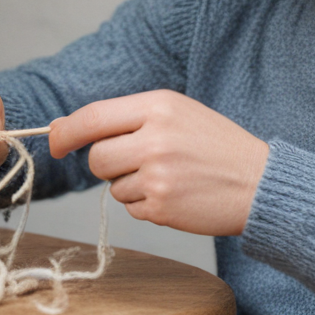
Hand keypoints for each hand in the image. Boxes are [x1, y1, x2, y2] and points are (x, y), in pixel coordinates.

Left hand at [49, 90, 269, 235]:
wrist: (259, 183)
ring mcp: (157, 174)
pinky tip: (177, 194)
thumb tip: (71, 131)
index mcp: (159, 105)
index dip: (66, 131)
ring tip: (170, 177)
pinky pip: (131, 208)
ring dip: (131, 186)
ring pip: (113, 186)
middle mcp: (155, 137)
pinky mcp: (162, 206)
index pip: (93, 116)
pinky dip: (147, 205)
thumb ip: (131, 118)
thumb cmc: (217, 145)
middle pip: (97, 158)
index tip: (55, 141)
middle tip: (139, 162)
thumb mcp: (179, 113)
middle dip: (108, 165)